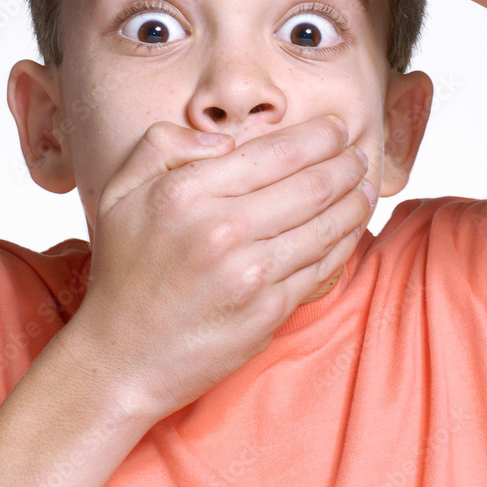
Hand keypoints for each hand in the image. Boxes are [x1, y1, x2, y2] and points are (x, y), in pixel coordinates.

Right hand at [75, 115, 374, 421]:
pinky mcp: (268, 312)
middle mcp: (223, 229)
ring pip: (327, 226)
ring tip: (365, 188)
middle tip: (358, 155)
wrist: (121, 356)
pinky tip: (351, 228)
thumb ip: (163, 145)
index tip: (337, 130)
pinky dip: (345, 243)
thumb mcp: (122, 191)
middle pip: (314, 185)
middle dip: (347, 165)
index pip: (278, 152)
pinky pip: (322, 267)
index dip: (320, 136)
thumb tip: (225, 139)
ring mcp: (250, 274)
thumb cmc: (124, 271)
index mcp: (189, 192)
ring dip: (356, 202)